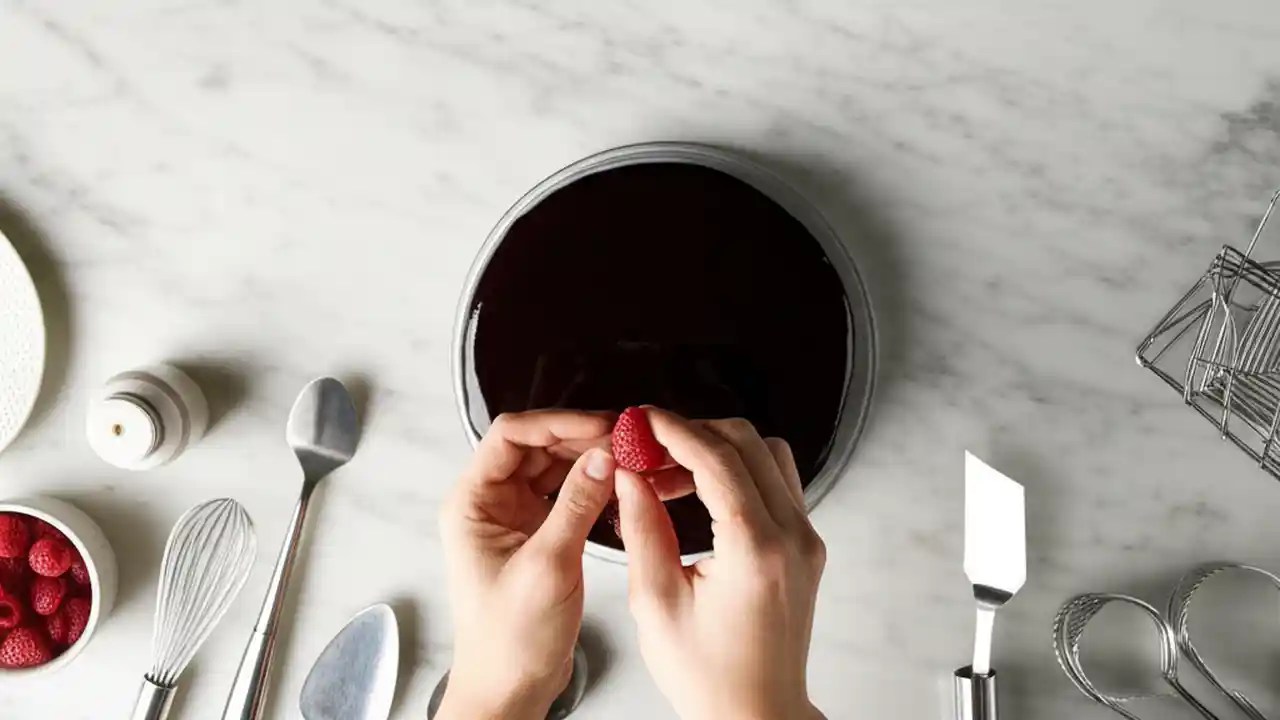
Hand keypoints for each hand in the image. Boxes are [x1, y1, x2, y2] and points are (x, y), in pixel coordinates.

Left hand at [437, 410, 614, 719]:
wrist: (509, 687)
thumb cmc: (509, 639)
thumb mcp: (548, 566)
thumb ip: (576, 506)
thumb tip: (603, 457)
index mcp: (472, 502)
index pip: (510, 436)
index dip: (557, 423)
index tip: (601, 426)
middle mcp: (489, 502)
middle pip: (536, 446)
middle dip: (581, 438)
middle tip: (626, 439)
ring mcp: (514, 516)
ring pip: (554, 466)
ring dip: (590, 459)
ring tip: (629, 458)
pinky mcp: (538, 533)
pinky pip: (566, 492)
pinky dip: (593, 485)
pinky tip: (620, 485)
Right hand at [617, 410, 826, 719]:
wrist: (756, 714)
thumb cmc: (707, 675)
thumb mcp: (656, 602)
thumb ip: (642, 528)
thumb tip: (628, 476)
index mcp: (755, 550)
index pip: (717, 459)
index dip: (675, 430)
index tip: (642, 419)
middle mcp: (791, 537)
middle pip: (748, 443)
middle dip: (694, 433)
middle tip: (648, 446)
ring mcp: (806, 540)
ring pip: (769, 455)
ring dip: (719, 449)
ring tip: (669, 472)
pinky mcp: (806, 547)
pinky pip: (777, 483)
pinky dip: (739, 472)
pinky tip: (700, 492)